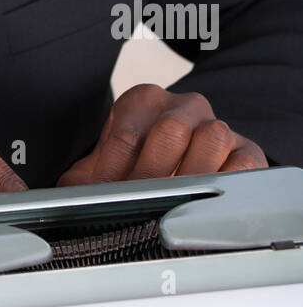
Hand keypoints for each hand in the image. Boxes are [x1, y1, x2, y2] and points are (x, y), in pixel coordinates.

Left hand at [56, 84, 267, 185]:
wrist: (189, 160)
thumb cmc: (142, 162)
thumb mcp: (110, 163)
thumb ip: (84, 178)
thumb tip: (61, 201)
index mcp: (144, 100)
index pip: (126, 133)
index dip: (114, 171)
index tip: (107, 197)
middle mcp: (183, 106)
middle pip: (171, 130)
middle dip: (153, 175)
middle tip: (141, 205)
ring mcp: (217, 125)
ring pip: (211, 138)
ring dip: (191, 177)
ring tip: (175, 205)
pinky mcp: (245, 149)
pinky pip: (243, 162)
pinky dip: (228, 181)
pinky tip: (209, 201)